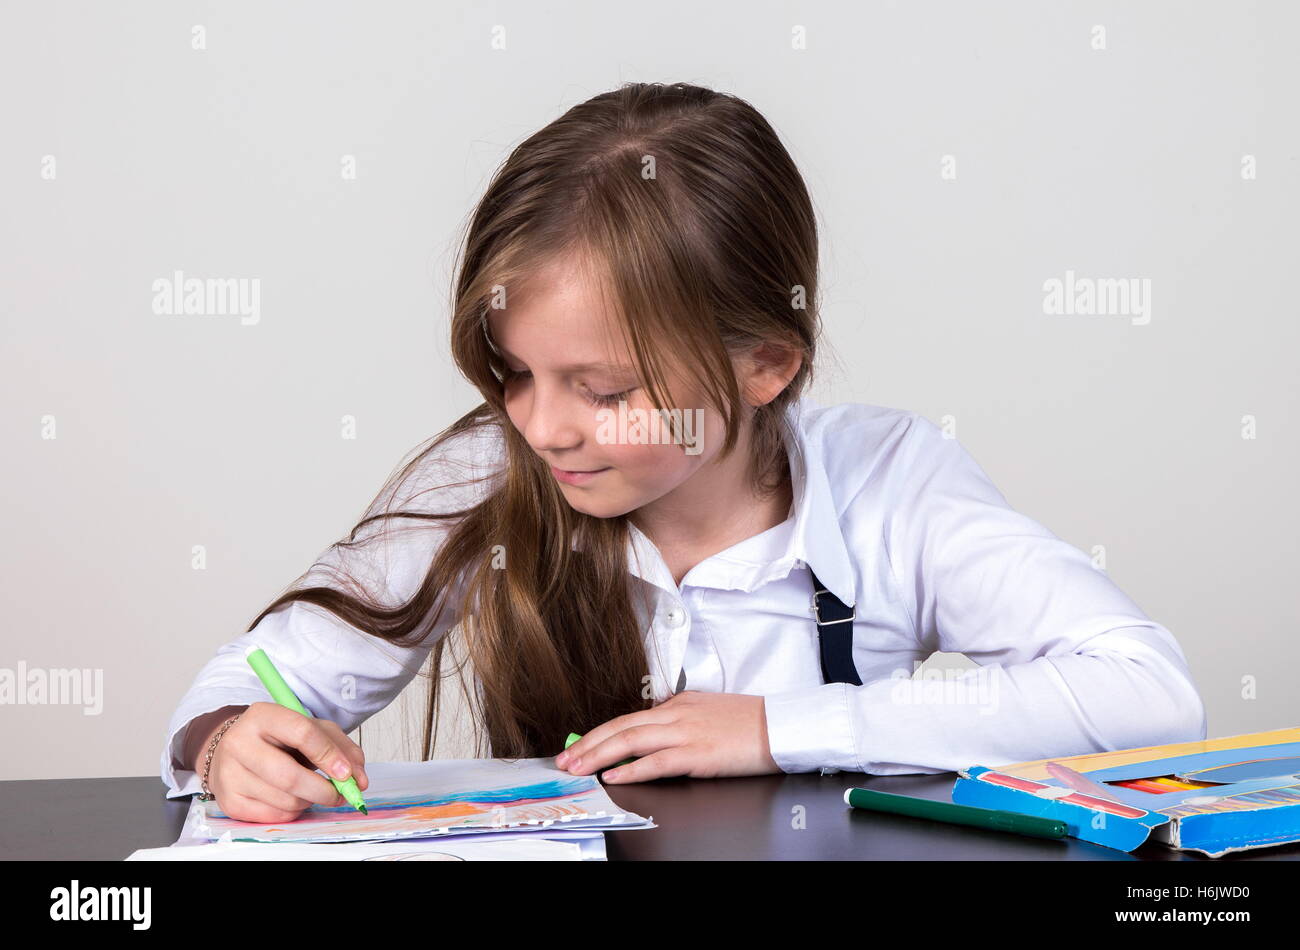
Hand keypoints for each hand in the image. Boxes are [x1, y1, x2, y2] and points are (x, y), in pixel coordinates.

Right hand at [204, 702, 369, 822]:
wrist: (233, 751)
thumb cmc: (279, 739)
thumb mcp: (311, 729)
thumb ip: (341, 747)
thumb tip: (359, 780)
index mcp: (263, 715)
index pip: (302, 733)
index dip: (329, 756)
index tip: (347, 774)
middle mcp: (240, 743)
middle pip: (290, 776)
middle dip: (323, 790)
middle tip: (340, 794)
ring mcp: (230, 773)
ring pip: (285, 800)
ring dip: (309, 800)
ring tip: (310, 789)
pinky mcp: (229, 801)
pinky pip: (274, 816)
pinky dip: (293, 811)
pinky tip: (291, 797)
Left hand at [555, 690, 782, 782]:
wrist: (781, 726)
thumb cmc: (749, 723)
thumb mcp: (707, 713)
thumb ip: (680, 722)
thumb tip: (654, 738)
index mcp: (678, 705)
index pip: (629, 718)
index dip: (600, 733)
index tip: (579, 746)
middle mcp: (676, 714)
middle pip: (621, 726)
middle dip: (588, 743)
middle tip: (564, 760)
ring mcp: (686, 733)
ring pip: (631, 740)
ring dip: (598, 754)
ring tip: (577, 768)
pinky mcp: (698, 753)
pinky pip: (657, 761)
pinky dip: (632, 768)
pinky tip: (613, 776)